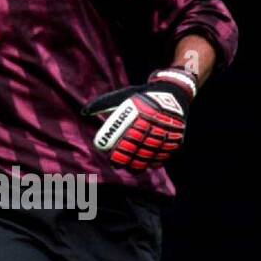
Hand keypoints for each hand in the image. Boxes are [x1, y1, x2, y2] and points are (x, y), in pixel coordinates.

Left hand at [81, 69, 196, 170]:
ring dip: (136, 164)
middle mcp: (153, 121)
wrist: (174, 93)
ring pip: (147, 154)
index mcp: (139, 110)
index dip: (111, 142)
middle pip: (134, 146)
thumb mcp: (124, 96)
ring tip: (129, 167)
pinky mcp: (175, 140)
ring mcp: (165, 131)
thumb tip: (84, 111)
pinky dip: (152, 162)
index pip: (121, 131)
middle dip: (123, 157)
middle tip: (115, 162)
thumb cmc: (143, 96)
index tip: (103, 148)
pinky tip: (145, 164)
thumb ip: (104, 104)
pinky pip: (162, 156)